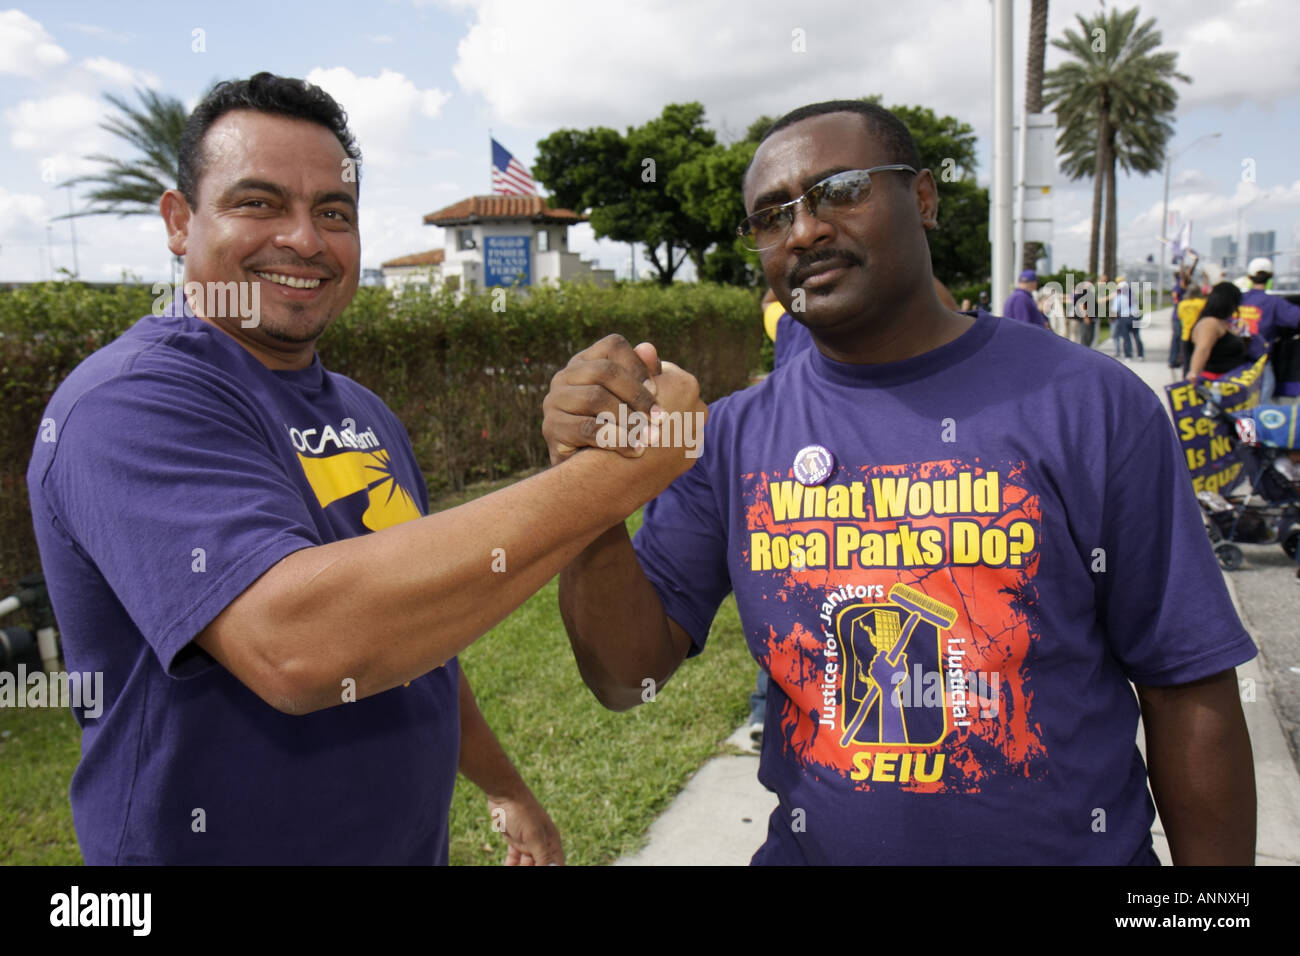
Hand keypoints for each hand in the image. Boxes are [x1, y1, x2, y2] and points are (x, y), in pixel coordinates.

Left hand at [487, 791, 564, 865]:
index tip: (543, 872)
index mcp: (551, 841)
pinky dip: (511, 865)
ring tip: (514, 870)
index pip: (556, 864)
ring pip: (526, 864)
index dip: (553, 870)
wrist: (504, 793)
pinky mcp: (514, 840)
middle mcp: (541, 843)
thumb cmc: (522, 811)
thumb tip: (551, 868)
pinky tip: (506, 868)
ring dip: (521, 869)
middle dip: (533, 870)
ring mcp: (528, 842)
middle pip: (541, 865)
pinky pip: (514, 859)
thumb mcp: (533, 835)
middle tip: (524, 870)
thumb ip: (542, 855)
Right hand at [543, 334, 661, 465]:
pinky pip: (588, 428)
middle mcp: (565, 376)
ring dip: (629, 419)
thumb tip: (648, 348)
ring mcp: (554, 401)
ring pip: (595, 398)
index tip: (658, 391)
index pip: (613, 346)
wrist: (587, 472)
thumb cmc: (616, 427)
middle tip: (660, 418)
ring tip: (651, 437)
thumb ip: (642, 374)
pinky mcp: (552, 428)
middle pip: (605, 371)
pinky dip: (616, 439)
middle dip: (637, 395)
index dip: (638, 366)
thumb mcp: (631, 400)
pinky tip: (636, 451)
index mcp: (585, 362)